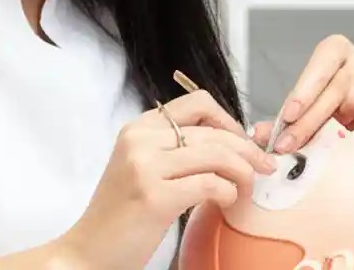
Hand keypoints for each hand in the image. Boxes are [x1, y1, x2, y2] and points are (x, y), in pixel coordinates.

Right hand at [60, 90, 277, 269]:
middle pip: (213, 130)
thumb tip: (236, 142)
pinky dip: (229, 192)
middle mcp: (140, 140)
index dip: (229, 120)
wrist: (89, 250)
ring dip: (243, 171)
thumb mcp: (144, 168)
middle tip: (264, 167)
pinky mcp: (154, 197)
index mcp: (138, 128)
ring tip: (247, 186)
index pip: (197, 103)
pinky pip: (210, 184)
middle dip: (248, 149)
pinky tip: (227, 202)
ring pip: (217, 154)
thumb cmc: (122, 214)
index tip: (244, 141)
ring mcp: (145, 167)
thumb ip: (179, 150)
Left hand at [251, 34, 353, 153]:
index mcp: (333, 52)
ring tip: (328, 137)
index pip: (319, 65)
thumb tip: (259, 133)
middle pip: (334, 84)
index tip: (289, 117)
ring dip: (337, 121)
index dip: (304, 91)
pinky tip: (353, 134)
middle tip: (292, 143)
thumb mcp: (305, 117)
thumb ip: (283, 123)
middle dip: (310, 118)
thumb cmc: (333, 115)